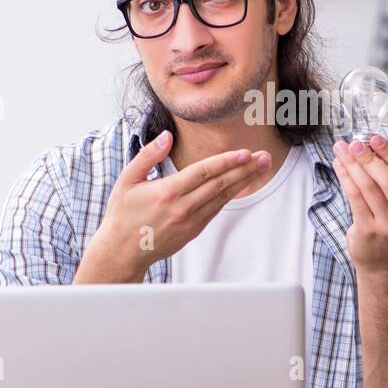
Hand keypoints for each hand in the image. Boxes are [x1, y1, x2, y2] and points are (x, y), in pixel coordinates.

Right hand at [74, 130, 270, 282]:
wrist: (123, 251)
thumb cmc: (124, 214)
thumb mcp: (127, 180)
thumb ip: (148, 155)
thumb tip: (167, 136)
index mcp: (167, 192)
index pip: (203, 173)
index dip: (226, 162)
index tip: (245, 153)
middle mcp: (182, 208)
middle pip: (220, 185)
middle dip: (245, 169)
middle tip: (264, 156)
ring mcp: (190, 221)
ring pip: (223, 197)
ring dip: (244, 181)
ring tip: (261, 166)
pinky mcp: (194, 230)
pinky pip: (216, 208)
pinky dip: (231, 195)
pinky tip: (242, 183)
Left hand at [331, 134, 387, 273]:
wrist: (383, 262)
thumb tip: (369, 146)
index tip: (375, 138)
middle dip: (368, 157)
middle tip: (354, 143)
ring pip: (368, 187)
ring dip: (352, 165)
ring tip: (341, 150)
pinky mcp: (368, 230)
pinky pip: (354, 198)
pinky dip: (345, 178)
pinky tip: (339, 166)